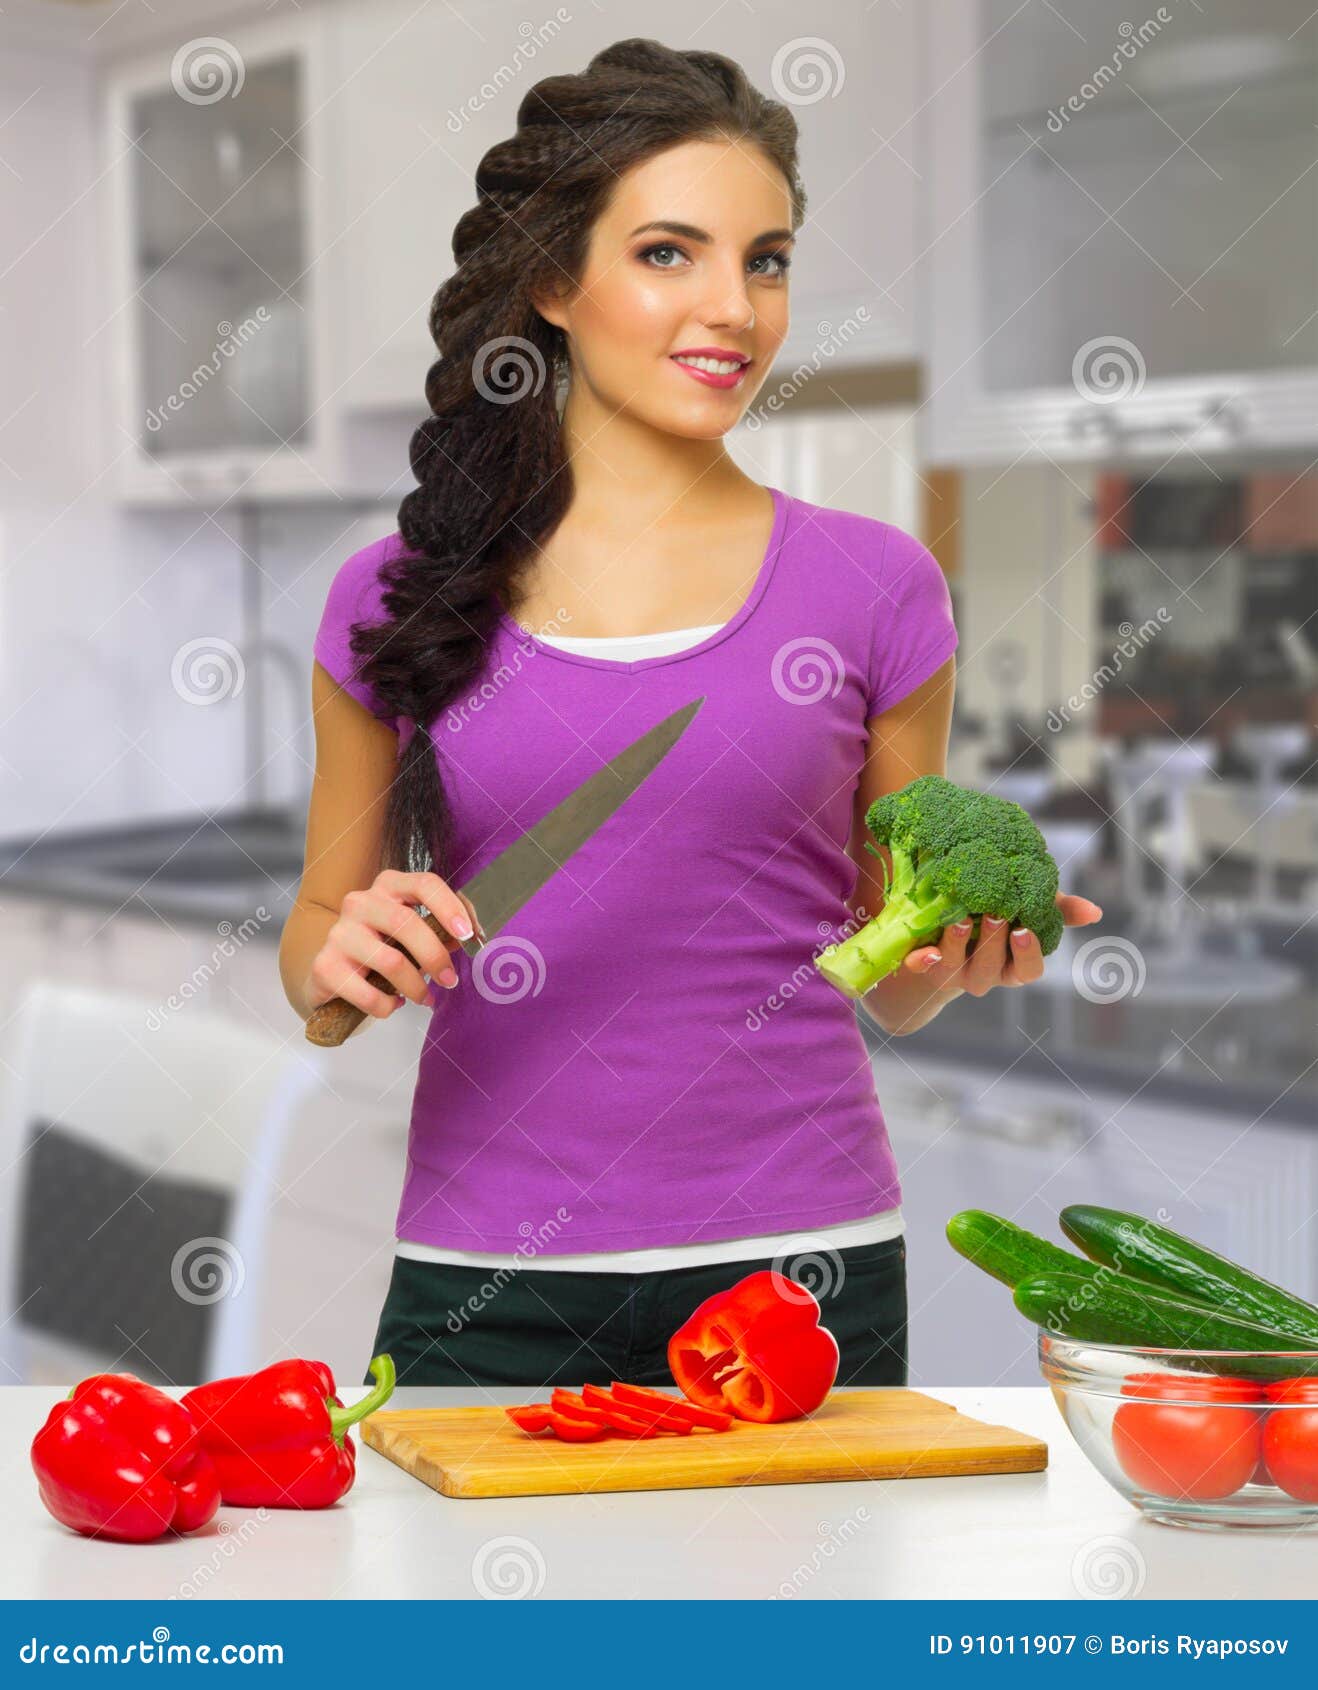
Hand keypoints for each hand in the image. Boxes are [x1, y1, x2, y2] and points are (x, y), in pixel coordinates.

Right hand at [309, 869, 484, 1019]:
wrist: (331, 975)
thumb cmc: (382, 950)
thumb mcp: (411, 935)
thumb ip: (438, 931)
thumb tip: (470, 938)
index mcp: (387, 887)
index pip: (424, 884)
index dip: (450, 907)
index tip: (468, 935)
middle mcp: (360, 903)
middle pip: (406, 923)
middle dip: (435, 956)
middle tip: (450, 980)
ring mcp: (339, 933)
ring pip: (391, 961)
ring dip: (416, 987)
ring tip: (425, 998)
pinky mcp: (325, 966)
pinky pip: (368, 993)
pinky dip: (388, 1006)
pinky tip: (393, 1005)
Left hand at [903, 892, 1103, 996]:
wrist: (947, 922)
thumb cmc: (998, 916)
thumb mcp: (1028, 909)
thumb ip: (1057, 910)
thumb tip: (1095, 911)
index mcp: (1014, 966)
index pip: (1028, 971)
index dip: (1027, 955)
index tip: (1024, 931)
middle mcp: (985, 974)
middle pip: (991, 968)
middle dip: (992, 943)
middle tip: (995, 914)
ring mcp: (954, 972)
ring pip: (956, 968)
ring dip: (958, 945)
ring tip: (960, 920)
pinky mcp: (925, 964)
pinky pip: (921, 968)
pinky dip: (921, 961)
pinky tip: (924, 951)